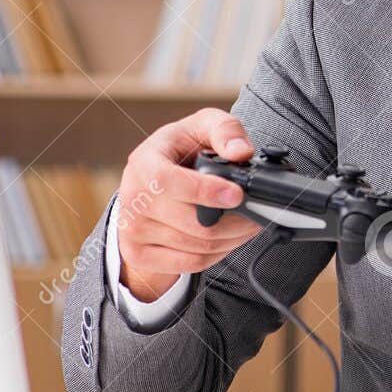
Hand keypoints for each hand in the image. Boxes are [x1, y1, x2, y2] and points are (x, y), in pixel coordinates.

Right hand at [115, 108, 263, 301]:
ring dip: (232, 238)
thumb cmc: (181, 152)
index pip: (167, 181)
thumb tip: (241, 152)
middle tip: (259, 214)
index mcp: (144, 162)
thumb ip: (225, 130)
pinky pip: (190, 263)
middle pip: (191, 223)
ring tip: (248, 224)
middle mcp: (132, 198)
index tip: (237, 194)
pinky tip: (228, 238)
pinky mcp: (139, 254)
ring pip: (196, 246)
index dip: (205, 191)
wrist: (151, 182)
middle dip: (235, 221)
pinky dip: (218, 254)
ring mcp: (132, 229)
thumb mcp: (202, 127)